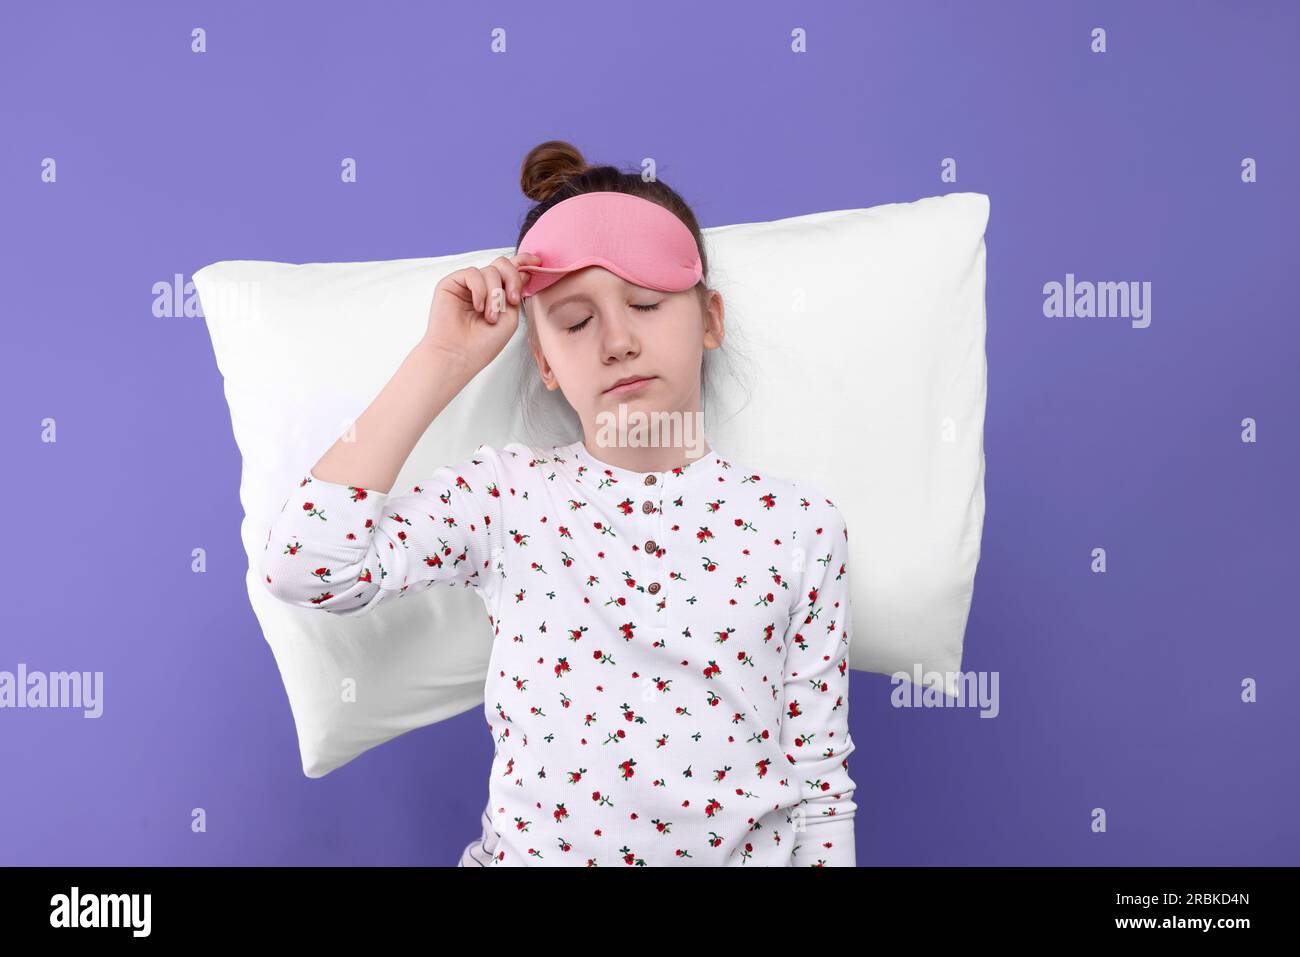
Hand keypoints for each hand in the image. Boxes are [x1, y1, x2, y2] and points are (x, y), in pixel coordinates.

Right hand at [421, 251, 541, 375]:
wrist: (459, 356)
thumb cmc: (483, 344)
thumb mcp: (510, 317)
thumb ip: (516, 293)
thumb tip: (525, 270)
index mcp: (498, 295)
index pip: (511, 271)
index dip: (524, 261)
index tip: (537, 261)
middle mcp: (483, 287)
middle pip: (502, 264)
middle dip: (512, 279)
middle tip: (513, 300)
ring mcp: (467, 285)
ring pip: (490, 270)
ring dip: (495, 294)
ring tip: (490, 317)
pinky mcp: (452, 283)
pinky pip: (472, 273)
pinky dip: (480, 290)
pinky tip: (478, 307)